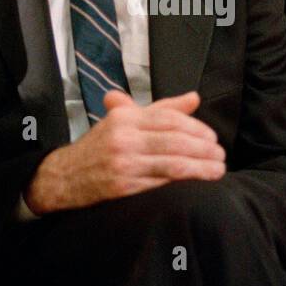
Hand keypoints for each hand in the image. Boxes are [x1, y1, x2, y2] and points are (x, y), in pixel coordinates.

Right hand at [24, 90, 225, 212]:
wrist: (64, 176)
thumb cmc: (101, 147)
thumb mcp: (125, 120)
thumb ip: (162, 109)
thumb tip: (194, 98)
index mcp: (125, 118)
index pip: (169, 118)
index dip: (195, 128)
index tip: (212, 138)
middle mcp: (123, 139)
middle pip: (174, 141)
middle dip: (203, 149)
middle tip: (220, 155)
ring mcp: (123, 164)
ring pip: (171, 164)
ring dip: (200, 168)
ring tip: (217, 170)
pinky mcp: (122, 188)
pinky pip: (159, 184)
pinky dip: (181, 184)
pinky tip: (196, 185)